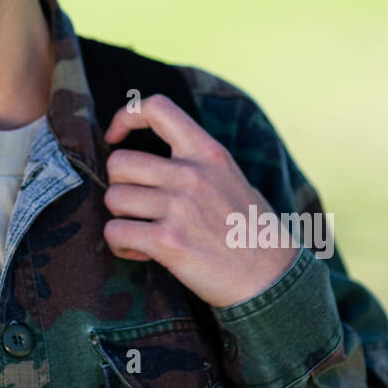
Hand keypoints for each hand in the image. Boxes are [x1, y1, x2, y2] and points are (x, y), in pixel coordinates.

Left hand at [102, 94, 299, 308]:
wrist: (275, 279)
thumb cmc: (253, 231)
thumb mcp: (232, 179)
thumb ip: (197, 164)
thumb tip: (155, 162)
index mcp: (208, 152)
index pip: (157, 108)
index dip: (126, 117)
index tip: (115, 138)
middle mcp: (192, 174)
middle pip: (119, 163)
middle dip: (120, 186)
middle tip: (137, 207)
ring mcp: (179, 207)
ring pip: (113, 198)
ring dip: (120, 218)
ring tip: (142, 233)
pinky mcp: (169, 241)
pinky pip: (115, 233)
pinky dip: (120, 246)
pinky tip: (141, 252)